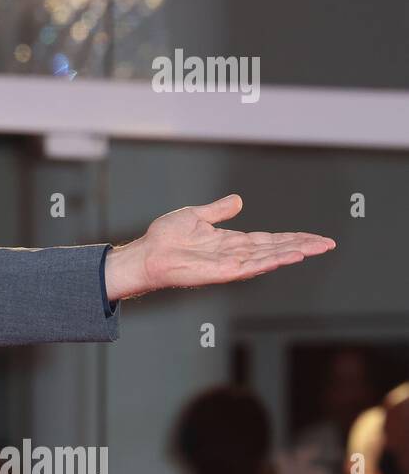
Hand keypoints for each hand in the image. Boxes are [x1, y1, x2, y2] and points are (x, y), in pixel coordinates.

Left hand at [104, 194, 335, 300]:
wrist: (147, 253)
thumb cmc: (165, 238)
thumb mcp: (196, 216)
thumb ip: (219, 210)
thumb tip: (238, 200)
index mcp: (231, 241)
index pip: (269, 240)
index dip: (292, 238)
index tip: (314, 237)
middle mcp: (234, 254)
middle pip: (275, 248)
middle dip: (302, 245)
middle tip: (327, 243)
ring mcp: (229, 264)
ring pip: (268, 258)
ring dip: (292, 253)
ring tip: (316, 248)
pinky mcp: (221, 272)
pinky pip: (250, 267)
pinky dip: (270, 261)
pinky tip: (288, 256)